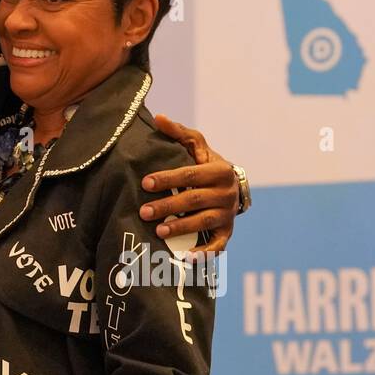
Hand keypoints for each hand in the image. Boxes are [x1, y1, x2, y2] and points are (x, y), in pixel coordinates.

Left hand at [139, 114, 240, 254]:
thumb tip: (158, 117)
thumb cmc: (206, 163)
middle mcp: (226, 193)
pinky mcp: (227, 232)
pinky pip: (217, 246)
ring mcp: (227, 214)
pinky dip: (203, 254)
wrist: (230, 184)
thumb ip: (178, 133)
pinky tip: (185, 258)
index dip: (168, 178)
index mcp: (218, 170)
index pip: (190, 174)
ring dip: (182, 228)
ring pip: (204, 222)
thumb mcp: (196, 145)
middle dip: (169, 206)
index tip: (145, 183)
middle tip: (144, 212)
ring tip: (159, 231)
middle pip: (194, 200)